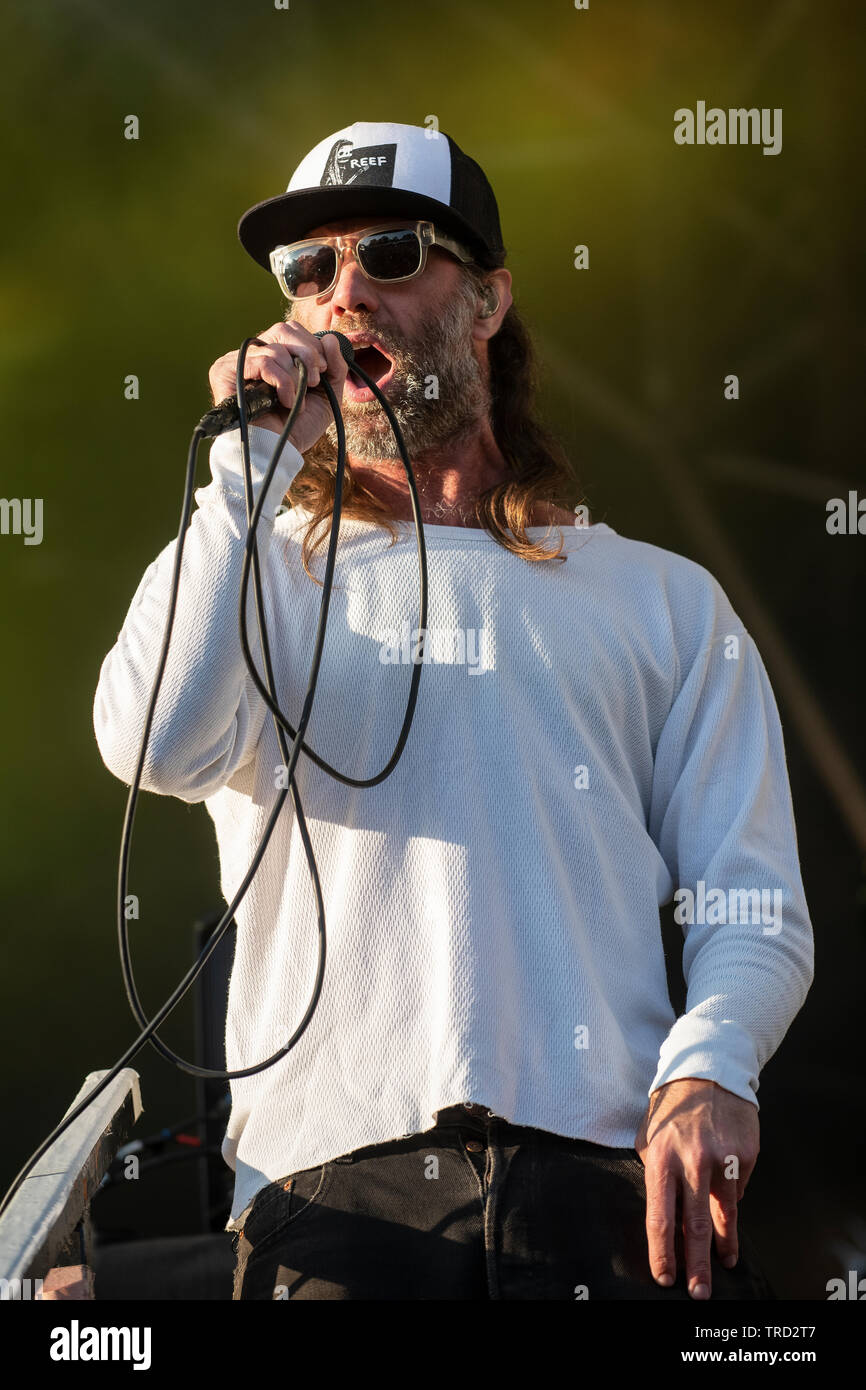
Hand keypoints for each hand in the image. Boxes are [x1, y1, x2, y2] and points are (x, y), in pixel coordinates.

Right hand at [207, 322, 348, 452]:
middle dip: (308, 354)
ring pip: (276, 348)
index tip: (323, 372)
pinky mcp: (225, 371)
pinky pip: (262, 361)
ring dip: (294, 378)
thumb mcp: (327, 396)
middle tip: (314, 381)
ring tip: (295, 401)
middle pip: (283, 329)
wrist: (276, 453)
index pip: (293, 331)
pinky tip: (283, 402)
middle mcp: (255, 355)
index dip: (313, 346)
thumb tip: (332, 338)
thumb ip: (335, 367)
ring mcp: (238, 361)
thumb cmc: (297, 428)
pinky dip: (282, 382)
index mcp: (275, 357)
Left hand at [634, 1077, 758, 1298]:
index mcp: (661, 1158)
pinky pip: (737, 1188)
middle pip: (695, 1226)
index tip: (665, 1277)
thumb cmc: (671, 1108)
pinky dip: (731, 1195)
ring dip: (725, 1243)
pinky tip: (725, 1188)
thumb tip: (662, 1215)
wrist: (708, 1070)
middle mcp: (692, 1160)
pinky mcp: (745, 1155)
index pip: (660, 1217)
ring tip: (727, 1262)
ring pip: (724, 1214)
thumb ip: (655, 1173)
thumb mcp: (649, 1136)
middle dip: (697, 1265)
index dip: (662, 1252)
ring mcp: (723, 1158)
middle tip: (700, 1292)